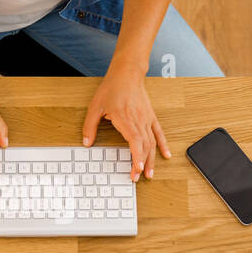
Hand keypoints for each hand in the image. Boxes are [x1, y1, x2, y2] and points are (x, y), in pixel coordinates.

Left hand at [81, 59, 170, 180]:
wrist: (127, 74)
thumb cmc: (112, 88)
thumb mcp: (95, 107)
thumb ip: (90, 126)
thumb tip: (86, 143)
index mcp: (125, 119)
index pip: (134, 141)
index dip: (137, 156)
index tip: (138, 169)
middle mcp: (139, 121)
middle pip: (144, 146)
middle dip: (142, 164)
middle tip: (137, 178)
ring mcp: (146, 119)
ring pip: (152, 143)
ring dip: (152, 159)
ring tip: (150, 174)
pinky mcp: (150, 117)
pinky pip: (159, 133)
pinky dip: (163, 145)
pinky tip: (166, 156)